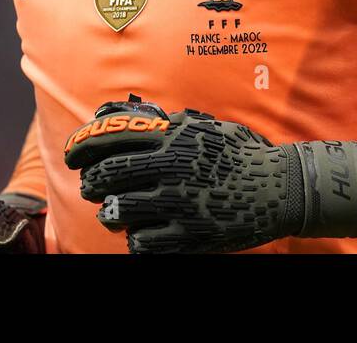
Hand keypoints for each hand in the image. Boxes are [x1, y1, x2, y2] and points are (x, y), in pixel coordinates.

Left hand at [63, 95, 356, 252]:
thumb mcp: (207, 127)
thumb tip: (129, 115)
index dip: (83, 145)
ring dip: (110, 213)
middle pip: (108, 175)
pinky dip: (136, 239)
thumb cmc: (243, 153)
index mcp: (174, 136)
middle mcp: (172, 167)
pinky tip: (144, 234)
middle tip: (92, 187)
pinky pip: (143, 242)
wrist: (283, 187)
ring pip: (119, 211)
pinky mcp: (191, 235)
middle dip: (92, 182)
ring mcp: (180, 202)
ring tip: (114, 213)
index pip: (112, 135)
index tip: (73, 154)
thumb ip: (169, 123)